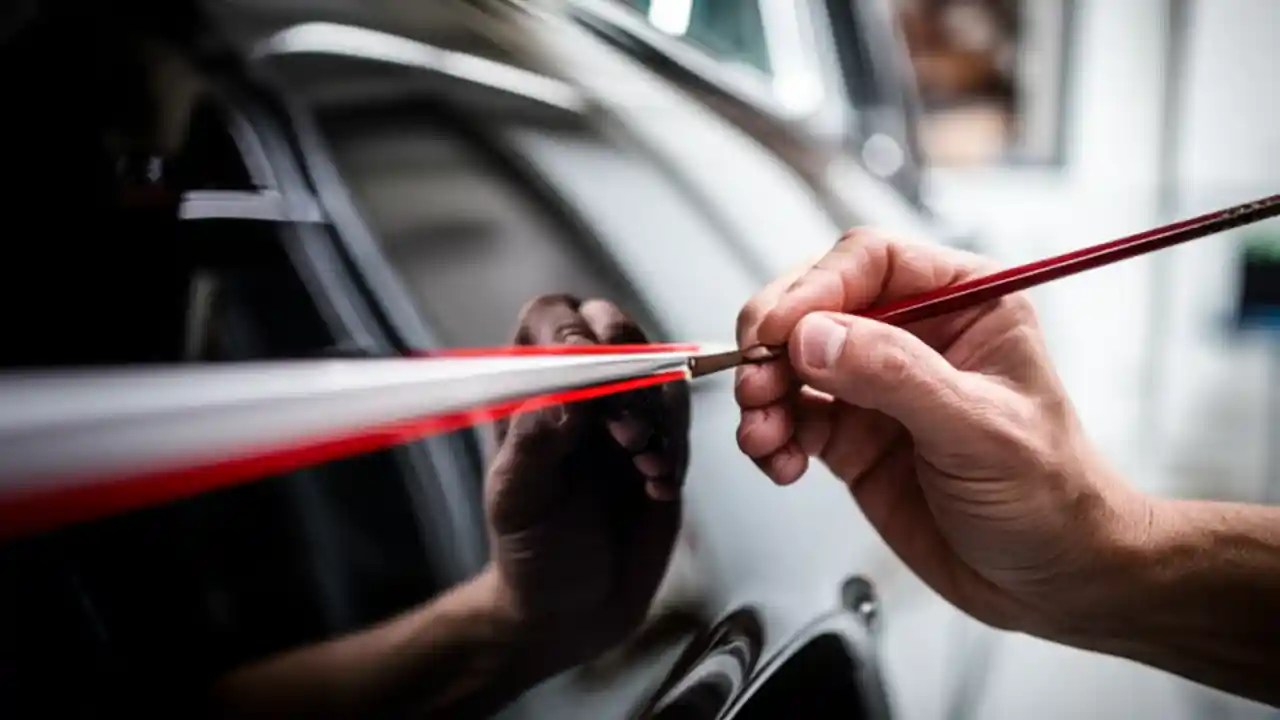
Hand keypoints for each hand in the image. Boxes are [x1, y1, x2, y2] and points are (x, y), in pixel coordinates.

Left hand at [479, 295, 688, 673]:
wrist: (575, 610)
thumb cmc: (530, 553)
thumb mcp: (518, 501)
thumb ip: (535, 445)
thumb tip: (562, 396)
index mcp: (528, 387)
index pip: (549, 318)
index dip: (568, 328)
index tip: (583, 360)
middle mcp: (579, 389)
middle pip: (612, 328)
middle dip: (628, 365)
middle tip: (624, 423)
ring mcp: (625, 415)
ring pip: (657, 371)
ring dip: (655, 412)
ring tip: (639, 463)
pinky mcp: (664, 447)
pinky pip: (683, 424)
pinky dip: (675, 451)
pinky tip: (654, 487)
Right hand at [734, 230, 1151, 634]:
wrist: (1052, 580)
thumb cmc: (1051, 496)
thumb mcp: (980, 430)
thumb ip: (895, 376)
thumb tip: (815, 337)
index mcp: (963, 302)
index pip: (870, 262)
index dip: (816, 288)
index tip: (780, 330)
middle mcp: (913, 334)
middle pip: (816, 305)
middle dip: (774, 341)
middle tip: (755, 379)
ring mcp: (876, 386)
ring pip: (791, 362)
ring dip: (763, 394)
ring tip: (763, 433)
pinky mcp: (850, 435)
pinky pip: (789, 417)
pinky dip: (770, 437)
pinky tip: (780, 461)